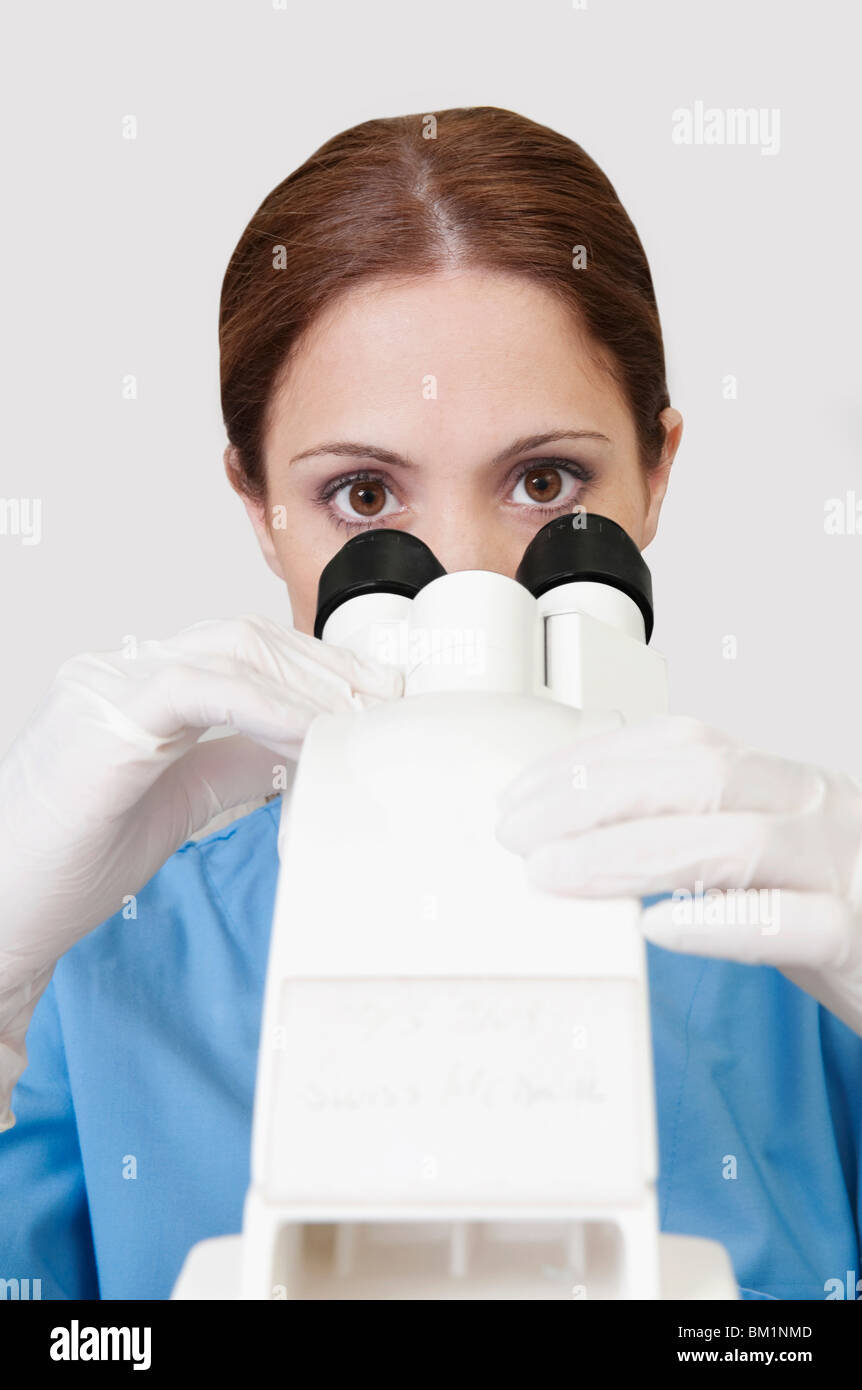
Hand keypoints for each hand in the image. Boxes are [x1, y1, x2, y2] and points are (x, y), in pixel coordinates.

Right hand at [0, 615, 402, 1126]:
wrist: (4, 909)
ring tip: (357, 721)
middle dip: (325, 667)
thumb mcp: (179, 800)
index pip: (241, 648)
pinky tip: (310, 737)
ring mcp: (108, 684)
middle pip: (246, 638)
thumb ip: (232, 762)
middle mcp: (121, 670)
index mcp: (138, 685)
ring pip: (232, 650)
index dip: (311, 665)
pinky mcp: (104, 715)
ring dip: (307, 684)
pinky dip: (268, 708)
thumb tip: (299, 747)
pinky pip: (203, 688)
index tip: (369, 696)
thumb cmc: (72, 863)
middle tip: (384, 701)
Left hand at [494, 714, 861, 1035]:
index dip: (594, 761)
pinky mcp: (859, 936)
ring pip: (735, 839)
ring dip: (631, 854)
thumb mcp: (764, 860)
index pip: (679, 744)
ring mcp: (841, 866)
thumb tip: (579, 842)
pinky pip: (790, 922)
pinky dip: (720, 922)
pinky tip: (658, 928)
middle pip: (696, 776)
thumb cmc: (837, 916)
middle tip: (518, 834)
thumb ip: (693, 840)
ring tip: (557, 873)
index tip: (525, 794)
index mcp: (783, 783)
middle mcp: (813, 807)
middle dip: (593, 797)